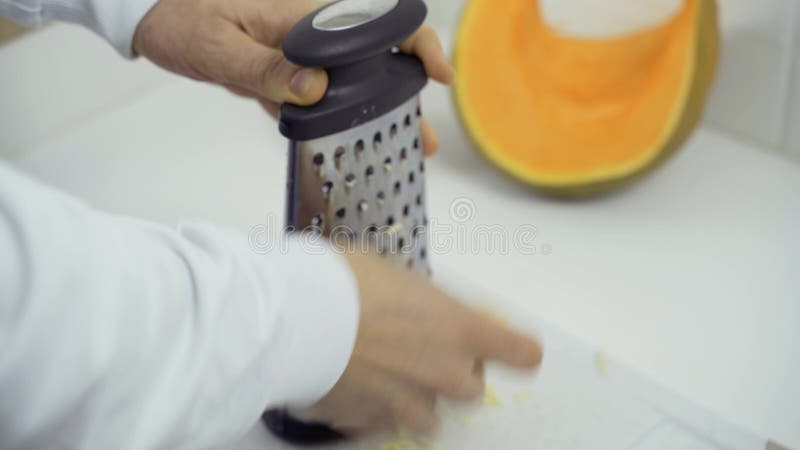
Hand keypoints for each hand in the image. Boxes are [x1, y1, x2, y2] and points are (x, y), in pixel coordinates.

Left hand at [133, 0, 453, 154]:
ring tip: (395, 149)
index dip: (415, 44)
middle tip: (422, 139)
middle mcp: (309, 34)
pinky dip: (333, 122)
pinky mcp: (281, 73)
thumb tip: (315, 89)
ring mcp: (297, 55)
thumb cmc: (179, 16)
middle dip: (404, 98)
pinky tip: (344, 147)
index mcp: (306, 15)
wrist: (150, 12)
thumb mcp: (217, 46)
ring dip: (374, 116)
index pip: (377, 22)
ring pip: (349, 84)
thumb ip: (263, 68)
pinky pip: (316, 99)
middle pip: (373, 60)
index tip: (437, 75)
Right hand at [310, 252, 543, 434]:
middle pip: (474, 390)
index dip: (516, 351)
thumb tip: (421, 309)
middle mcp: (444, 373)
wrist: (297, 317)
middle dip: (452, 374)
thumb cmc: (345, 281)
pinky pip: (385, 422)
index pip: (521, 353)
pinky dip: (376, 409)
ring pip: (431, 417)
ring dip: (416, 399)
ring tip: (384, 373)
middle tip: (420, 351)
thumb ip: (425, 302)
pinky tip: (354, 383)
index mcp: (460, 329)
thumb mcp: (397, 273)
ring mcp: (409, 404)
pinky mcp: (372, 422)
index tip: (510, 348)